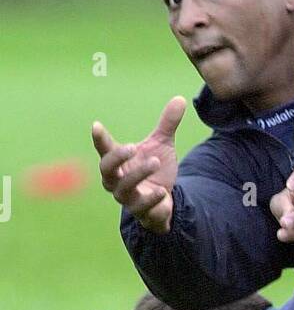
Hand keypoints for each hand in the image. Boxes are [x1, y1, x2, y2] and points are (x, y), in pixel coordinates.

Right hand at [92, 96, 185, 232]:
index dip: (99, 139)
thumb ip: (167, 124)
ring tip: (155, 161)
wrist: (163, 200)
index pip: (105, 149)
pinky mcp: (140, 211)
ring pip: (123, 188)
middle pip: (107, 169)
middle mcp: (117, 179)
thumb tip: (180, 98)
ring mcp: (127, 197)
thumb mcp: (162, 145)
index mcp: (119, 161)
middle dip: (117, 158)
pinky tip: (161, 191)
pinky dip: (150, 199)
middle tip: (132, 146)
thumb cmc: (154, 170)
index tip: (96, 125)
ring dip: (138, 174)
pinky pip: (141, 207)